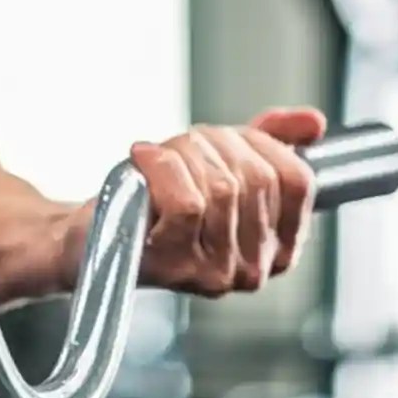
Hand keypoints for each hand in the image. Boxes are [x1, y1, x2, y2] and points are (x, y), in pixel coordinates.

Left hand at [67, 108, 325, 296]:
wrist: (86, 236)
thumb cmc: (148, 205)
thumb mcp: (214, 167)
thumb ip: (267, 144)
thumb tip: (311, 123)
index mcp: (276, 250)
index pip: (297, 181)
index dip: (259, 144)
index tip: (222, 138)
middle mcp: (251, 271)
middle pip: (254, 179)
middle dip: (212, 145)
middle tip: (177, 145)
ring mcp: (213, 275)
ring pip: (222, 188)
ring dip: (183, 153)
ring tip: (156, 156)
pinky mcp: (174, 268)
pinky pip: (187, 203)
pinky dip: (161, 168)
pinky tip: (142, 159)